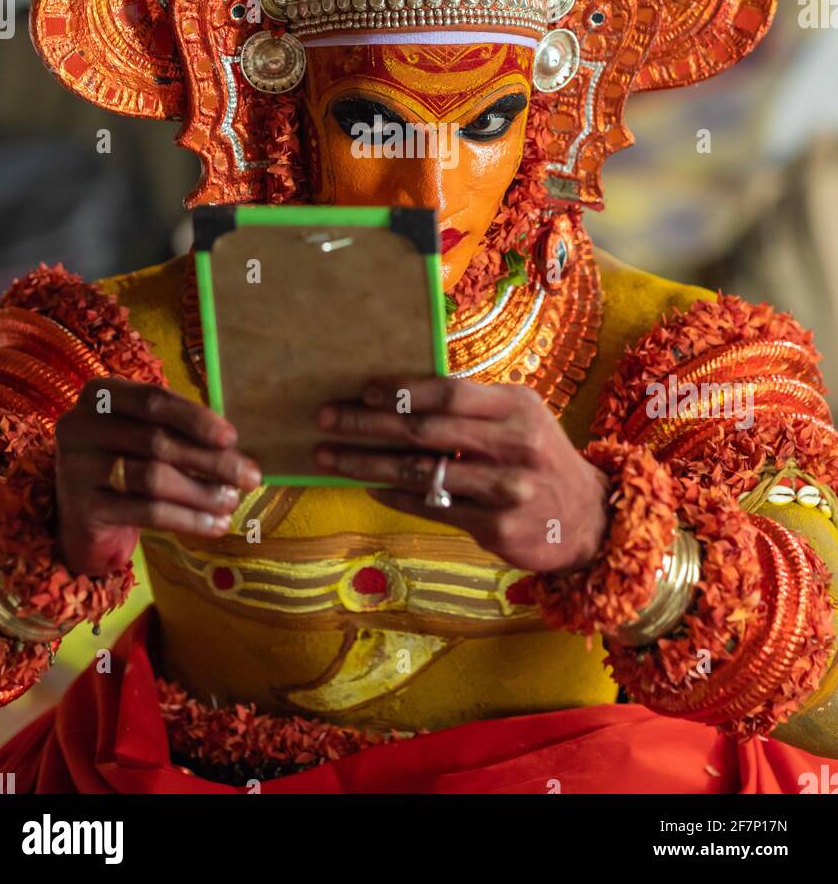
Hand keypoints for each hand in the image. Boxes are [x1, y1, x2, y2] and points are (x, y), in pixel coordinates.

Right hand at [56, 379, 260, 576]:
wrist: (82, 511)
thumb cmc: (125, 458)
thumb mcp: (145, 433)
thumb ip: (180, 430)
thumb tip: (234, 448)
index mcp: (100, 395)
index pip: (153, 401)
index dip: (195, 418)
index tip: (231, 438)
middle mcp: (80, 426)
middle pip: (157, 441)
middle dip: (210, 460)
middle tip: (249, 477)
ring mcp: (77, 469)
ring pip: (154, 479)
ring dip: (202, 492)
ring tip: (233, 502)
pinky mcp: (84, 509)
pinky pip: (147, 512)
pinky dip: (188, 519)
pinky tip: (215, 525)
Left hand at [315, 377, 608, 574]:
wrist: (590, 519)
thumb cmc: (540, 459)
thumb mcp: (521, 418)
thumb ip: (473, 408)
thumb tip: (401, 396)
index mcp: (517, 406)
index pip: (448, 392)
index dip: (401, 390)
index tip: (361, 389)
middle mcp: (515, 444)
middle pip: (425, 430)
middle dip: (367, 423)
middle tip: (325, 419)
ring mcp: (507, 489)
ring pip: (421, 472)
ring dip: (367, 464)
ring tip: (329, 458)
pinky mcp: (498, 527)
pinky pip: (433, 508)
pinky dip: (396, 496)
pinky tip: (370, 487)